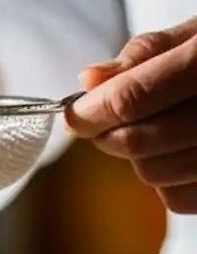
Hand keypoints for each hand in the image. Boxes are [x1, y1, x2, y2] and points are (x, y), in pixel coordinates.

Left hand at [67, 18, 196, 212]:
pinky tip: (179, 153)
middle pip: (139, 142)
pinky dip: (167, 182)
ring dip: (139, 158)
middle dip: (109, 135)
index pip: (132, 99)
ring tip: (155, 130)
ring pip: (155, 174)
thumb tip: (89, 80)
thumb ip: (146, 54)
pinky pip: (180, 199)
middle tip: (107, 122)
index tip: (74, 114)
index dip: (91, 111)